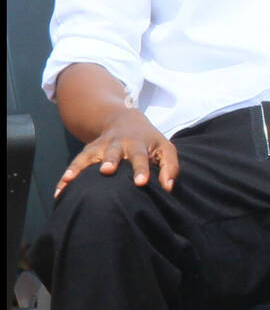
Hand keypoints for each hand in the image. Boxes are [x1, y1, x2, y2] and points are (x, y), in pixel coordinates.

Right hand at [54, 108, 178, 198]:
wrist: (125, 119)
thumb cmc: (149, 141)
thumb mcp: (165, 148)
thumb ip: (170, 167)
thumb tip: (168, 188)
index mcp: (139, 144)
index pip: (141, 157)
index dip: (141, 169)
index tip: (141, 182)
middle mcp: (119, 144)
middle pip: (114, 152)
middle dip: (110, 161)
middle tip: (107, 171)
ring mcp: (102, 146)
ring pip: (90, 156)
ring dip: (80, 167)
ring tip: (69, 180)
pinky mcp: (89, 151)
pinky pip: (77, 163)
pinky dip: (68, 175)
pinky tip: (60, 191)